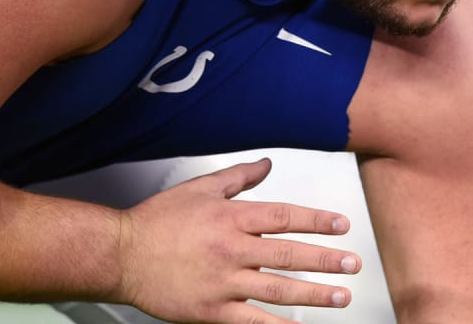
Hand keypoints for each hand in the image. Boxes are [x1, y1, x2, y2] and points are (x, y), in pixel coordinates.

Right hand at [116, 158, 361, 323]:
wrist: (120, 255)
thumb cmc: (156, 222)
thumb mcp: (199, 188)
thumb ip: (238, 177)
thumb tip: (267, 164)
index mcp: (230, 217)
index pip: (284, 216)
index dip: (317, 221)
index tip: (341, 225)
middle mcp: (231, 249)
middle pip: (288, 254)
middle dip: (326, 260)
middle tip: (352, 264)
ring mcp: (222, 282)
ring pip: (278, 289)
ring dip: (314, 294)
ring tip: (341, 296)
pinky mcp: (211, 310)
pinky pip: (252, 322)